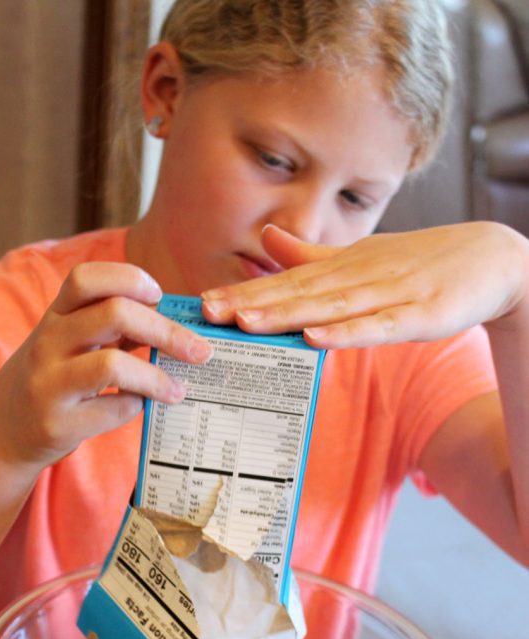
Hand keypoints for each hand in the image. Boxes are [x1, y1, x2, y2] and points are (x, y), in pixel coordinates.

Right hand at [0, 262, 212, 467]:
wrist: (0, 432)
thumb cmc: (50, 381)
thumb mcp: (68, 345)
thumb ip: (110, 329)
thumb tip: (173, 321)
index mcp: (54, 317)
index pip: (85, 278)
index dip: (128, 278)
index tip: (159, 295)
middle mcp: (47, 344)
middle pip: (113, 314)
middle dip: (165, 330)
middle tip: (197, 351)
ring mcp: (49, 384)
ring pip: (112, 364)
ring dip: (156, 377)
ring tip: (177, 390)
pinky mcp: (56, 424)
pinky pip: (109, 410)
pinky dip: (135, 407)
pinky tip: (144, 408)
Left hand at [202, 222, 528, 347]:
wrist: (493, 259)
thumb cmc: (421, 262)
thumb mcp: (362, 257)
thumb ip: (314, 257)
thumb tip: (269, 241)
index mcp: (342, 267)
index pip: (286, 283)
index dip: (244, 293)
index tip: (203, 305)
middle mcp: (359, 276)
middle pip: (298, 294)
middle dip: (250, 305)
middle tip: (207, 315)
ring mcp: (390, 295)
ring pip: (329, 307)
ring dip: (286, 314)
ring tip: (244, 322)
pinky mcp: (419, 315)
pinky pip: (377, 327)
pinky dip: (346, 333)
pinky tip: (314, 338)